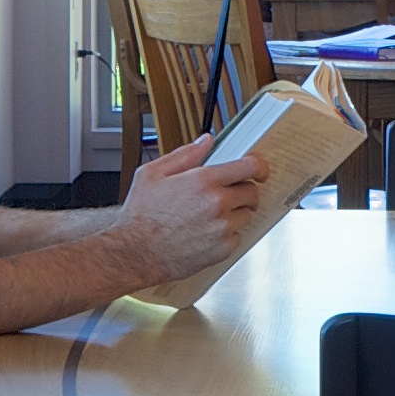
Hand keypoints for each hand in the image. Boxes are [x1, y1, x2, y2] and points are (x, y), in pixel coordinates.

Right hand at [110, 132, 256, 280]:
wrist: (135, 252)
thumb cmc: (141, 215)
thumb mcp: (152, 174)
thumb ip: (184, 155)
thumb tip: (205, 142)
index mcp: (203, 181)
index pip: (249, 167)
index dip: (259, 166)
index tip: (259, 170)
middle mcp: (217, 204)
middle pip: (252, 192)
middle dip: (244, 190)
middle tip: (229, 194)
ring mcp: (222, 228)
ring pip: (246, 215)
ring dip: (234, 213)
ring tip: (209, 216)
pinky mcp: (222, 249)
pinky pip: (237, 236)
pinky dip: (227, 234)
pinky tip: (206, 232)